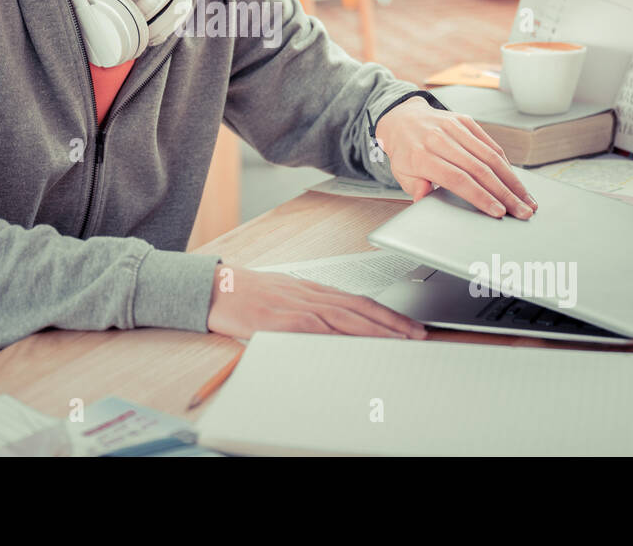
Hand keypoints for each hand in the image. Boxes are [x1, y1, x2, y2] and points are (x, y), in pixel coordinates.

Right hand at [206, 264, 427, 340]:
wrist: (215, 287)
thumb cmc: (246, 295)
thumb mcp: (284, 298)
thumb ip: (308, 311)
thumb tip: (334, 329)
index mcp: (312, 290)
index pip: (358, 301)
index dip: (386, 313)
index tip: (408, 325)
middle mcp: (310, 295)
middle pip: (359, 308)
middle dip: (392, 323)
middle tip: (418, 335)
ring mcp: (295, 306)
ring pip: (344, 318)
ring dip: (375, 330)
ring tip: (399, 342)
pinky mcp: (279, 320)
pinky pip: (314, 329)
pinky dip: (337, 336)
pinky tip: (354, 345)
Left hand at [375, 98, 536, 217]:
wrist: (402, 118)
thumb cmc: (405, 152)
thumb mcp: (401, 174)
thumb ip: (415, 188)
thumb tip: (424, 201)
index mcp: (421, 155)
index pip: (457, 179)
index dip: (480, 196)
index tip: (498, 212)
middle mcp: (440, 139)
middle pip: (479, 169)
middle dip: (505, 193)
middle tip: (524, 212)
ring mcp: (455, 127)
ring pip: (490, 156)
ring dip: (512, 181)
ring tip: (528, 200)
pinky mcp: (466, 121)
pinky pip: (490, 144)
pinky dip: (506, 164)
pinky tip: (516, 181)